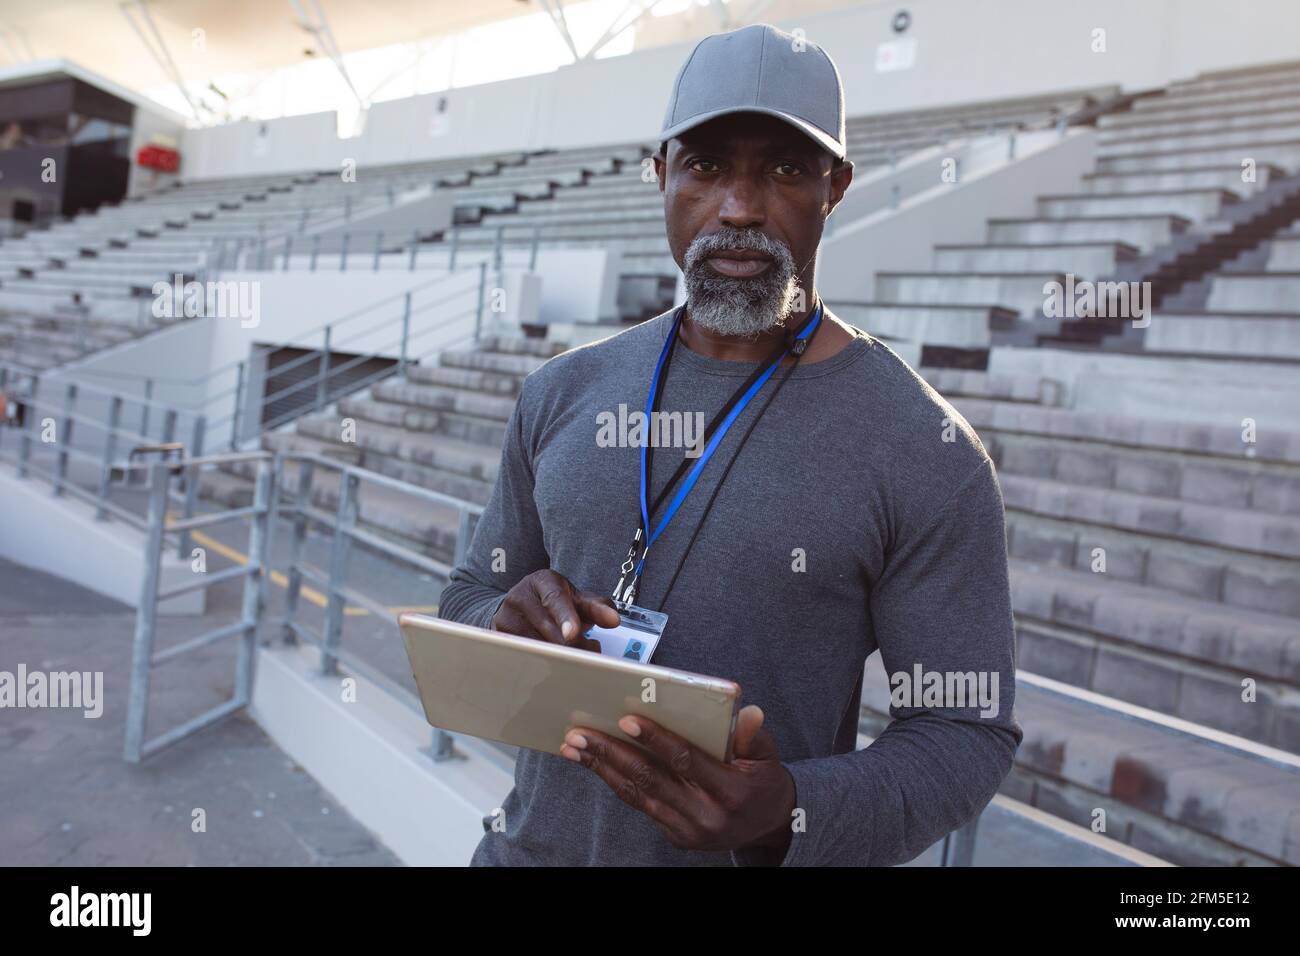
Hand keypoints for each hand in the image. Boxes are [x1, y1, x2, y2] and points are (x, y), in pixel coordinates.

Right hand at [491, 569, 619, 651]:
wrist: (518, 606)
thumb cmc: (554, 603)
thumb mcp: (575, 599)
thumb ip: (597, 607)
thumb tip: (613, 619)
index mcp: (543, 581)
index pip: (555, 598)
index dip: (565, 616)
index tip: (574, 633)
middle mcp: (520, 596)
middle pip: (548, 628)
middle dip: (572, 645)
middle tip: (590, 653)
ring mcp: (505, 617)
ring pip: (536, 646)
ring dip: (559, 656)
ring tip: (573, 655)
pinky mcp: (497, 637)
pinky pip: (523, 655)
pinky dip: (540, 662)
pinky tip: (549, 660)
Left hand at [560, 705, 796, 854]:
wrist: (771, 826)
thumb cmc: (765, 781)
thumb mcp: (768, 756)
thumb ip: (753, 735)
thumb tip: (747, 711)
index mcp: (730, 791)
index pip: (685, 760)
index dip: (656, 740)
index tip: (627, 719)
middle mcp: (706, 815)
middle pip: (649, 780)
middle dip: (610, 754)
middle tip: (579, 733)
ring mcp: (688, 830)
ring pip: (637, 795)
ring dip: (601, 768)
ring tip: (574, 746)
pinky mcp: (677, 836)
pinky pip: (641, 806)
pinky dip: (616, 783)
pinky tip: (597, 763)